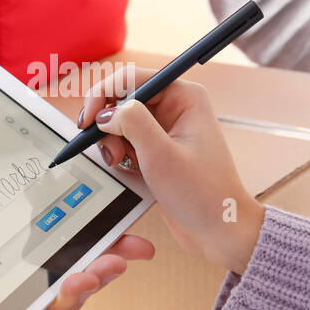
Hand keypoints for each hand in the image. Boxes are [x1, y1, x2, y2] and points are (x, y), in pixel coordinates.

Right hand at [0, 101, 153, 309]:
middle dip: (77, 285)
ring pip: (53, 278)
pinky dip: (93, 249)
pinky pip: (62, 252)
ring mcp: (3, 251)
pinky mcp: (23, 231)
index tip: (70, 286)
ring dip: (93, 269)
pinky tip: (121, 237)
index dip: (35, 303)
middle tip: (109, 265)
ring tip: (126, 250)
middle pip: (33, 294)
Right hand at [77, 64, 263, 274]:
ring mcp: (166, 130)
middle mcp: (176, 107)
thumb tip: (106, 112)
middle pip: (123, 99)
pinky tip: (127, 170)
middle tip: (105, 147)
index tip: (88, 120)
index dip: (104, 94)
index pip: (132, 78)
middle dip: (107, 122)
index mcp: (184, 97)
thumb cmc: (203, 195)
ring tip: (119, 162)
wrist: (221, 232)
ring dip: (112, 141)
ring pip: (121, 122)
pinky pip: (127, 142)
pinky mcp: (159, 151)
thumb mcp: (162, 156)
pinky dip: (120, 154)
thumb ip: (132, 123)